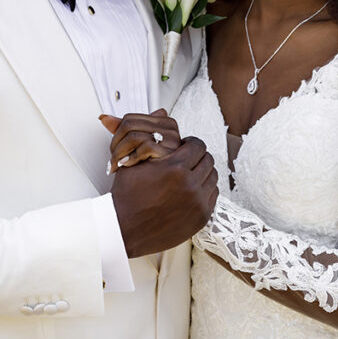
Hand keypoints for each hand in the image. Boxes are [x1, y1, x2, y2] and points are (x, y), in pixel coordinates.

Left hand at [101, 109, 180, 170]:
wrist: (158, 188)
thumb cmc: (149, 166)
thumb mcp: (134, 144)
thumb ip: (121, 129)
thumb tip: (104, 118)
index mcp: (161, 121)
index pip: (129, 118)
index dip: (116, 134)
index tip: (113, 148)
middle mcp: (169, 127)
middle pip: (129, 125)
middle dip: (115, 144)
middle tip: (113, 159)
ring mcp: (172, 138)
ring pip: (134, 136)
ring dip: (119, 153)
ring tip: (118, 164)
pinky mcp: (170, 150)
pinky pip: (145, 147)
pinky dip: (132, 158)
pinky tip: (128, 165)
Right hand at [107, 130, 217, 257]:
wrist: (124, 229)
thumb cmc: (126, 194)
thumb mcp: (134, 160)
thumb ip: (150, 133)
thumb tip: (161, 110)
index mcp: (175, 168)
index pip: (198, 144)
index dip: (190, 144)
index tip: (182, 148)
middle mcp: (190, 185)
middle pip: (208, 159)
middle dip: (197, 157)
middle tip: (185, 162)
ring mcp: (197, 203)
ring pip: (213, 177)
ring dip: (202, 173)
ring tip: (187, 176)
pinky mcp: (201, 217)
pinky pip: (213, 195)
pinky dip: (204, 191)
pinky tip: (189, 191)